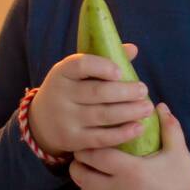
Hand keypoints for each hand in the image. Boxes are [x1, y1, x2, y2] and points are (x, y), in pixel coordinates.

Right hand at [26, 44, 155, 159]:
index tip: (120, 71)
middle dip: (125, 91)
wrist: (42, 121)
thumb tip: (133, 49)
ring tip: (147, 108)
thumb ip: (103, 60)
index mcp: (62, 72)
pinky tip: (138, 128)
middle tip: (144, 90)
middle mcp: (61, 94)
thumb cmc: (70, 90)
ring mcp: (66, 119)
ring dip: (129, 111)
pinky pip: (100, 138)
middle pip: (97, 92)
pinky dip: (121, 133)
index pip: (80, 65)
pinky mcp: (73, 140)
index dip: (101, 67)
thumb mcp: (78, 73)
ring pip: (102, 115)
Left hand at [69, 102, 189, 189]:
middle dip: (78, 165)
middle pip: (82, 177)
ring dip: (86, 184)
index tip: (86, 141)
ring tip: (93, 173)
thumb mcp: (179, 152)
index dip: (86, 148)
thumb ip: (169, 127)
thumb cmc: (185, 183)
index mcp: (130, 170)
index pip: (94, 156)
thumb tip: (160, 106)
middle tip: (82, 157)